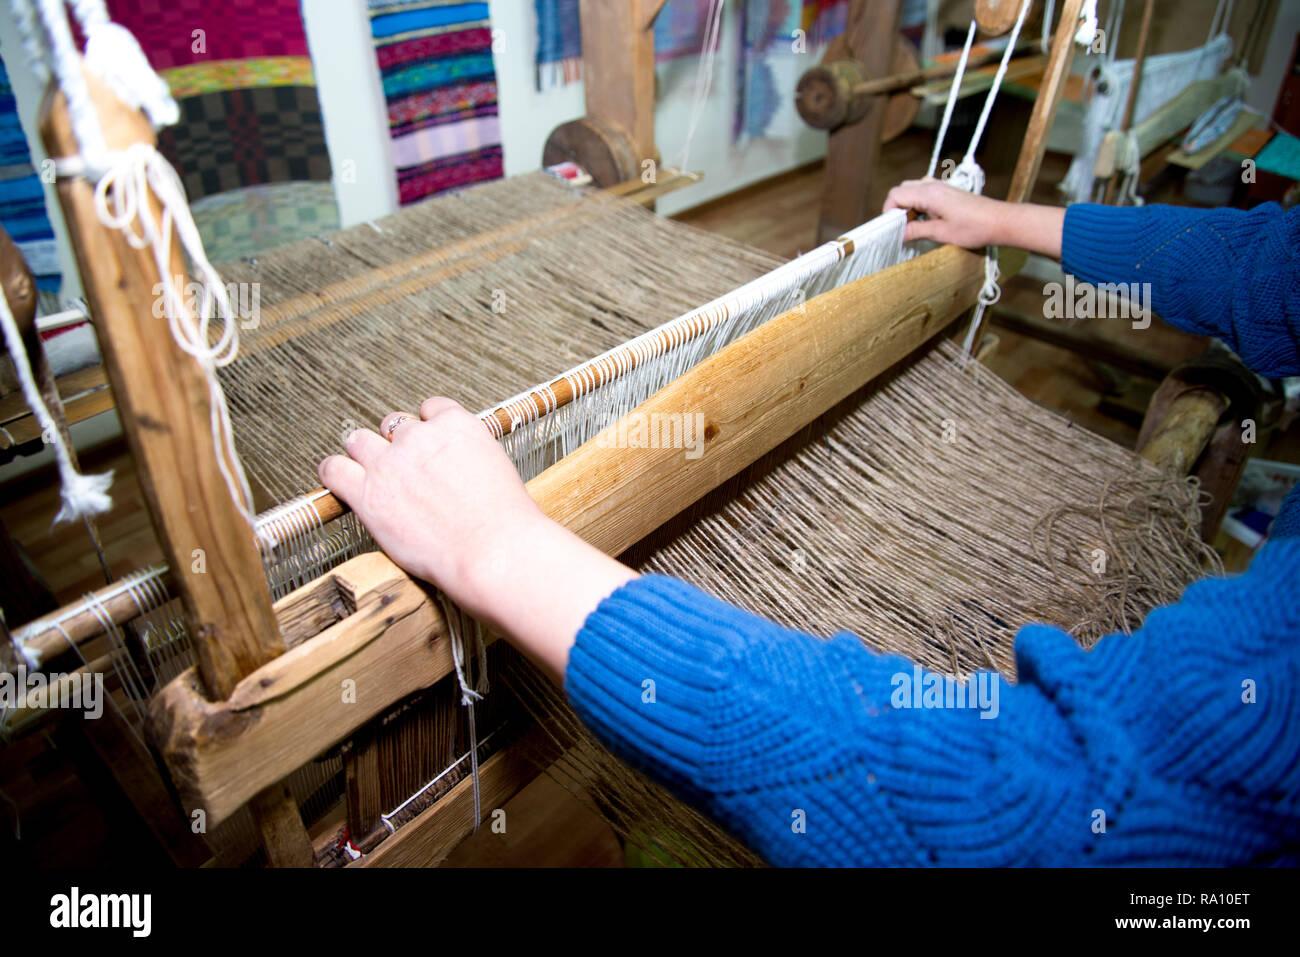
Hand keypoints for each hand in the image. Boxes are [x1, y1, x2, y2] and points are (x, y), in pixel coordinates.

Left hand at [318, 398, 636, 682]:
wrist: (495, 553)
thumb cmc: (509, 525)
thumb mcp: (499, 474)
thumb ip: (473, 462)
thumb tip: (466, 473)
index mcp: (459, 426)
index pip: (431, 408)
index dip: (426, 428)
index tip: (427, 447)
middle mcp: (421, 435)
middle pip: (393, 424)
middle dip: (395, 443)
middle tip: (400, 469)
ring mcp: (391, 462)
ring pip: (358, 438)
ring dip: (363, 454)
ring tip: (367, 473)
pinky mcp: (367, 492)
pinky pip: (332, 469)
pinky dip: (334, 473)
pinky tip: (339, 482)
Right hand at [883, 178, 1008, 246]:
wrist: (1000, 221)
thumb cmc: (975, 227)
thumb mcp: (941, 233)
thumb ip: (917, 230)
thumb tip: (900, 233)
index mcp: (929, 194)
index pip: (896, 195)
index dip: (889, 211)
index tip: (891, 227)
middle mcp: (933, 186)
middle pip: (903, 190)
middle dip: (897, 208)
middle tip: (902, 227)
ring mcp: (942, 187)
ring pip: (913, 190)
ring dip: (908, 205)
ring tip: (914, 224)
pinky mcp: (948, 192)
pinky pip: (925, 192)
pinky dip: (919, 203)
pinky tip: (927, 219)